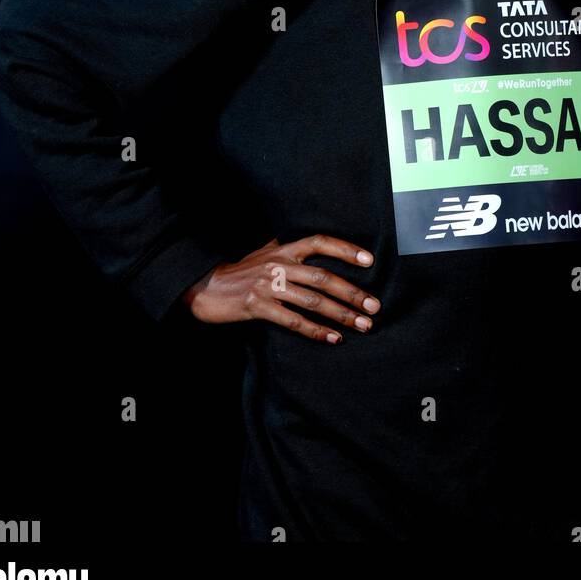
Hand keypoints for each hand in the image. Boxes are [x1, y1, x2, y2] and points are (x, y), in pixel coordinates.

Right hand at [181, 234, 380, 342]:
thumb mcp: (263, 251)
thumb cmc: (240, 269)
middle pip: (323, 277)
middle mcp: (279, 265)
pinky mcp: (259, 308)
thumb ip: (287, 246)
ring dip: (341, 314)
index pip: (320, 242)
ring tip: (363, 325)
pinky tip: (333, 338)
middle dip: (352, 293)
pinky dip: (316, 331)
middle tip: (374, 307)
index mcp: (283, 249)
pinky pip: (293, 321)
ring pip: (313, 301)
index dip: (346, 249)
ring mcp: (269, 286)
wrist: (205, 286)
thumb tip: (311, 241)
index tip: (370, 260)